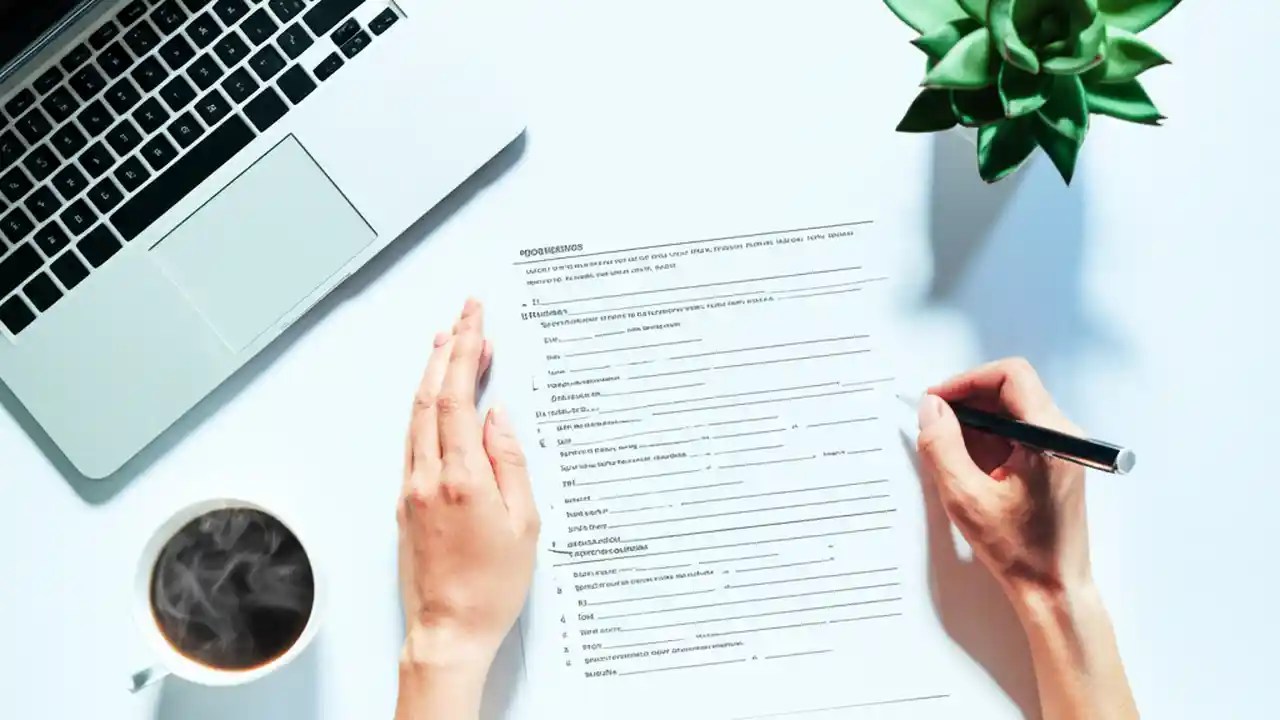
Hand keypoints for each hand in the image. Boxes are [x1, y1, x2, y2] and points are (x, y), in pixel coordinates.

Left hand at [395, 300, 538, 718]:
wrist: (449, 631)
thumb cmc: (492, 587)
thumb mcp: (523, 523)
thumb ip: (509, 463)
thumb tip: (496, 417)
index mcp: (461, 478)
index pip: (456, 396)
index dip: (465, 350)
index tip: (475, 317)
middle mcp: (427, 478)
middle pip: (429, 396)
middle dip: (447, 349)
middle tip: (463, 316)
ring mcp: (410, 490)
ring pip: (415, 416)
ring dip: (432, 375)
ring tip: (449, 343)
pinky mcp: (405, 504)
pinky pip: (413, 441)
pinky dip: (427, 409)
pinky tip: (438, 401)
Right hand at [915, 358, 1089, 599]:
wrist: (1054, 589)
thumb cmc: (1018, 550)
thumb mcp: (966, 497)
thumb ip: (942, 446)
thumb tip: (930, 408)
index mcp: (1050, 436)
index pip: (1010, 375)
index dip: (967, 380)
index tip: (937, 400)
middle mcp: (1062, 435)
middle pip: (1011, 390)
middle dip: (967, 402)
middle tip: (934, 424)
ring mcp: (1060, 449)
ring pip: (1011, 412)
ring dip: (975, 424)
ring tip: (948, 453)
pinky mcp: (1053, 464)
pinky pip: (1016, 435)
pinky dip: (987, 441)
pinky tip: (967, 468)